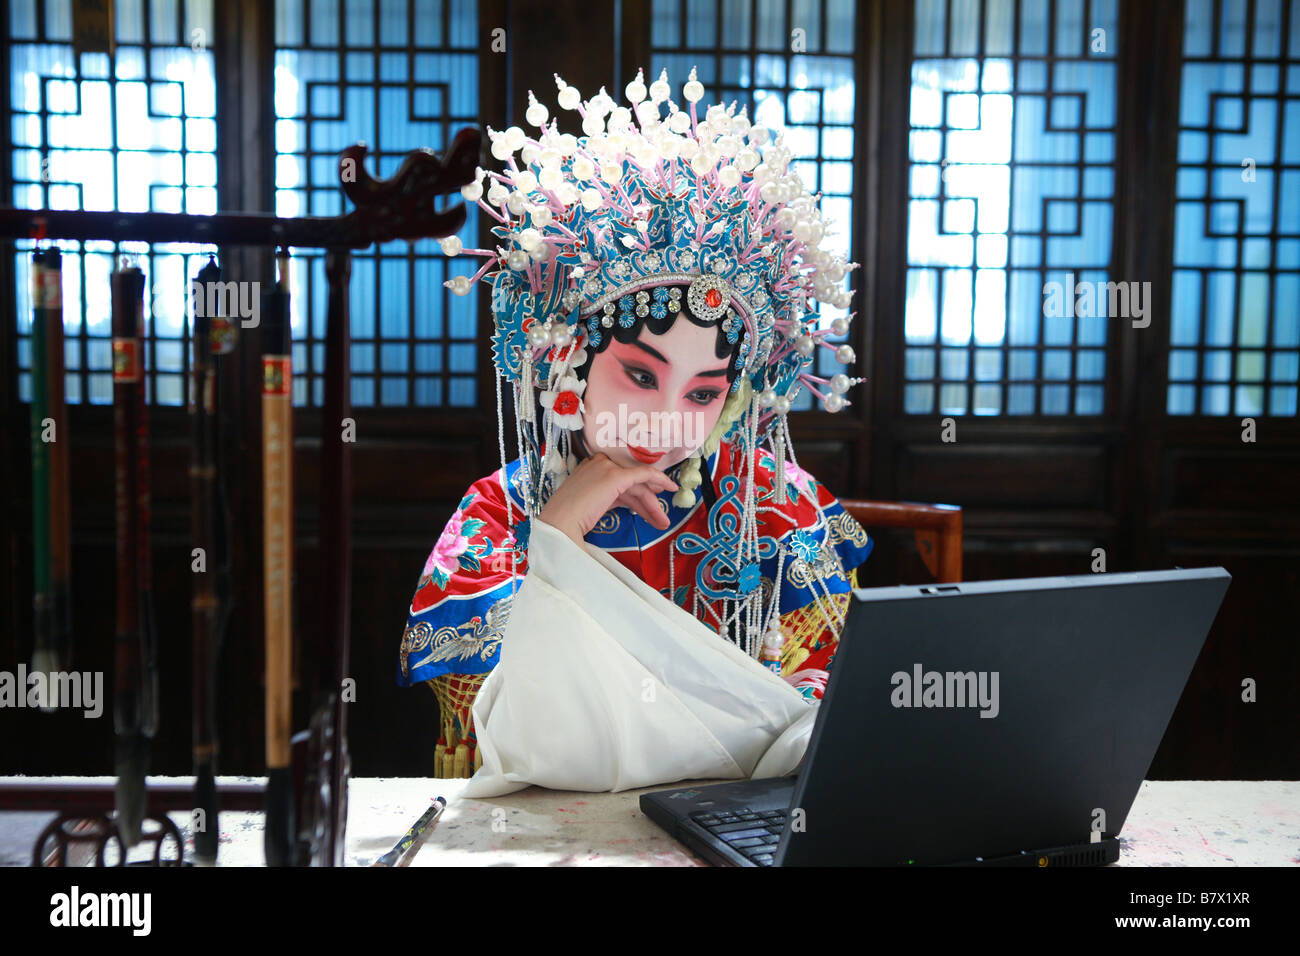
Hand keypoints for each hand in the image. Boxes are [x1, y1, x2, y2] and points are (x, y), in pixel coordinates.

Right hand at [538, 453, 677, 544]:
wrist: (559, 523)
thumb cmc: (568, 520)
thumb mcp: (591, 504)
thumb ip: (609, 498)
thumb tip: (629, 504)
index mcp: (589, 468)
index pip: (620, 480)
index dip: (636, 493)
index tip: (648, 503)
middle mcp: (598, 463)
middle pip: (630, 483)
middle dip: (647, 501)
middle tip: (660, 517)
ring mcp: (606, 468)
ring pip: (638, 485)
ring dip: (652, 505)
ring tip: (663, 522)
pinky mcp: (615, 476)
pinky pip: (643, 474)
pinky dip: (659, 479)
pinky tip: (670, 487)